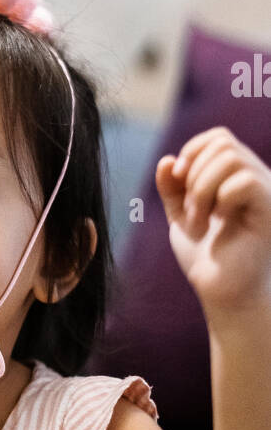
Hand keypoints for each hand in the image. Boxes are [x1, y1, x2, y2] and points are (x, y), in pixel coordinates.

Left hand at [156, 127, 270, 316]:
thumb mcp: (181, 215)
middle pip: (223, 143)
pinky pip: (244, 181)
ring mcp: (268, 192)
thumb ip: (173, 187)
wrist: (223, 292)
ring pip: (231, 158)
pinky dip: (220, 199)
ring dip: (202, 189)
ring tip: (200, 220)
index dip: (192, 150)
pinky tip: (219, 222)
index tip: (177, 179)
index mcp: (240, 176)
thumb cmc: (206, 255)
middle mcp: (259, 178)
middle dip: (194, 174)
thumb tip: (168, 160)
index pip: (219, 137)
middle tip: (191, 211)